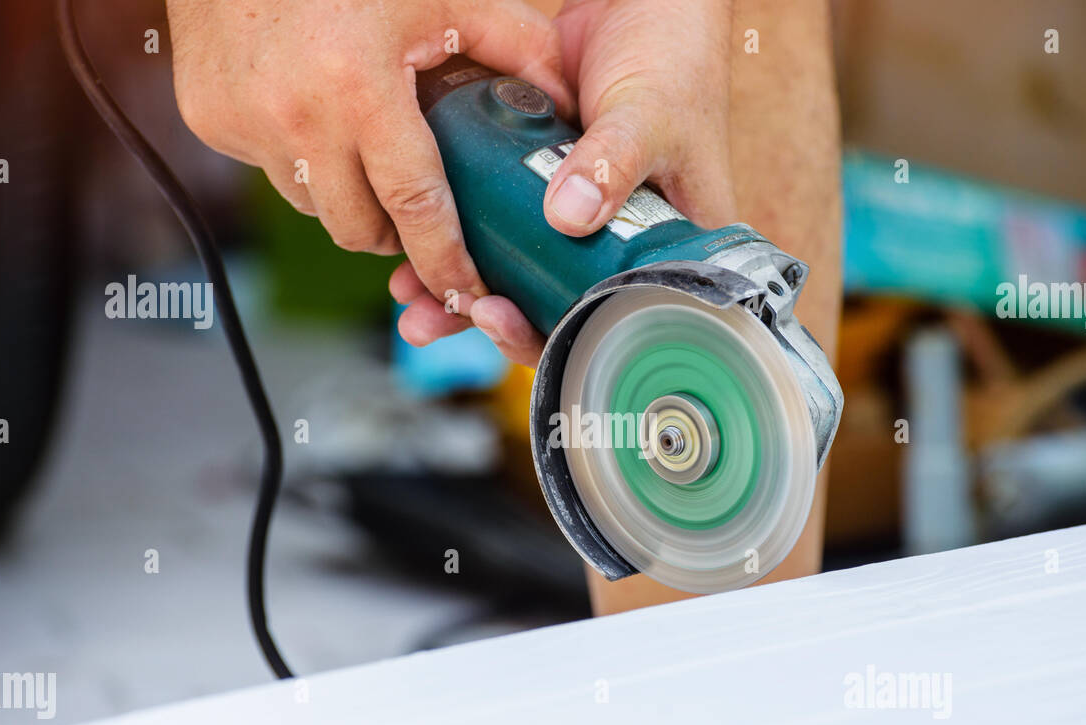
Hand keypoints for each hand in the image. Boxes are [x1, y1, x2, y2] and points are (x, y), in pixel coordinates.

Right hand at [166, 0, 571, 327]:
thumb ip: (517, 47)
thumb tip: (566, 105)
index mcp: (359, 89)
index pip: (414, 207)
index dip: (444, 260)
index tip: (465, 292)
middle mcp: (296, 117)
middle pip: (359, 229)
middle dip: (394, 235)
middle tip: (415, 215)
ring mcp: (245, 123)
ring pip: (313, 206)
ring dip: (346, 197)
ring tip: (365, 152)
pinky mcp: (212, 120)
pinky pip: (271, 171)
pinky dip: (301, 159)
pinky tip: (312, 113)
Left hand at [392, 0, 736, 365]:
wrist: (647, 4)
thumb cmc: (676, 57)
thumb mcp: (652, 114)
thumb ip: (613, 161)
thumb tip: (569, 215)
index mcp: (665, 252)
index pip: (607, 317)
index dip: (552, 331)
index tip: (499, 317)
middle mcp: (617, 246)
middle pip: (551, 306)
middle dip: (492, 318)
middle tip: (438, 315)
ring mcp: (576, 218)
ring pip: (517, 271)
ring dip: (461, 287)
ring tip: (409, 298)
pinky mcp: (539, 185)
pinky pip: (496, 223)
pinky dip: (456, 234)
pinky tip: (410, 244)